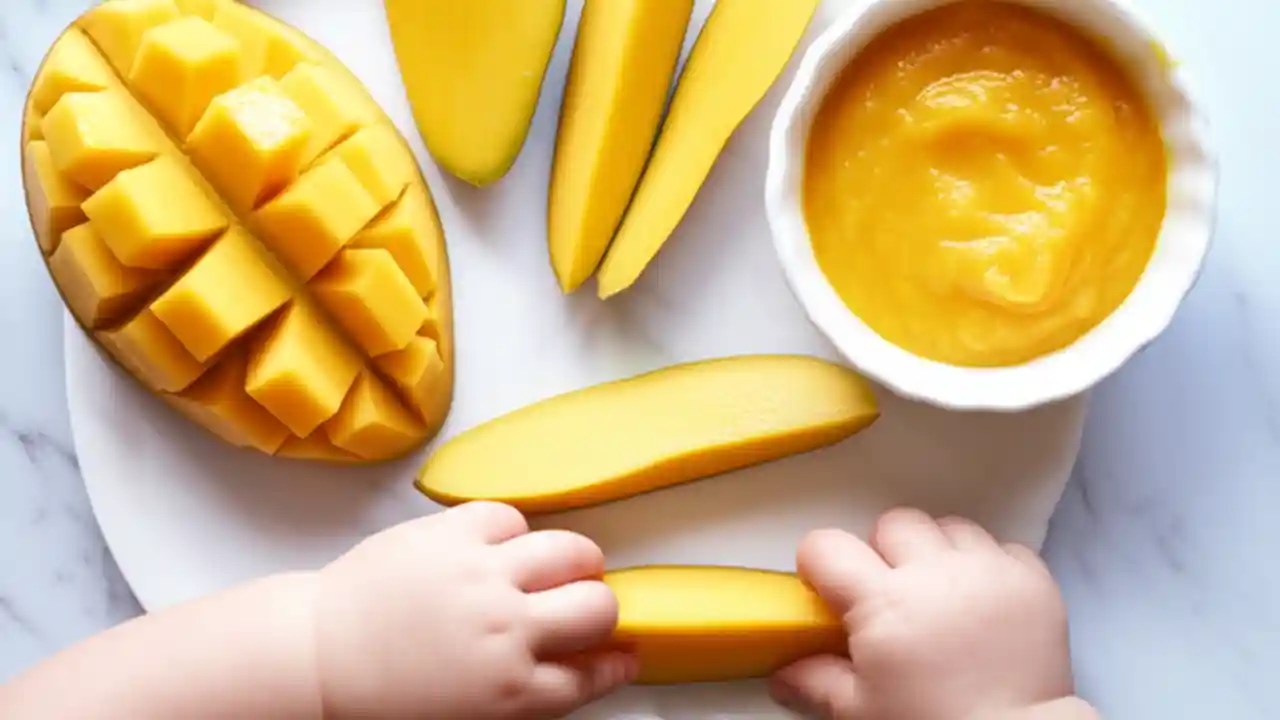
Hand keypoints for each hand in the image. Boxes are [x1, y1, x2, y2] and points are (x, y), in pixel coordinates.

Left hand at [313, 502, 634, 718]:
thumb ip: (522, 692)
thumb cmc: (380, 696)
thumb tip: (566, 663)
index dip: (616, 662)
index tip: (625, 652)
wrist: (316, 659)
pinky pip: (511, 517)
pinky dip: (513, 530)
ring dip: (573, 561)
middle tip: (584, 604)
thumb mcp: (468, 713)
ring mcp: (482, 578)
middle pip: (596, 609)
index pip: (592, 673)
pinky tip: (498, 546)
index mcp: (511, 692)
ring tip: (556, 565)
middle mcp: (508, 632)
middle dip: (601, 608)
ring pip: (571, 551)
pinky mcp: (453, 534)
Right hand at [771, 508, 1081, 719]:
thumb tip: (783, 673)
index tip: (828, 587)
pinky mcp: (1031, 579)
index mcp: (882, 601)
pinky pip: (1002, 548)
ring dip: (939, 553)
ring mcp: (986, 570)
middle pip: (892, 524)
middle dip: (885, 552)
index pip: (826, 545)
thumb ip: (818, 682)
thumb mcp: (862, 713)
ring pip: (948, 527)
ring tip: (942, 593)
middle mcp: (934, 572)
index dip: (820, 563)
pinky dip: (989, 567)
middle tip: (890, 594)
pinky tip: (983, 600)